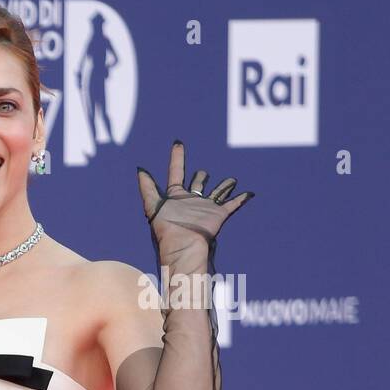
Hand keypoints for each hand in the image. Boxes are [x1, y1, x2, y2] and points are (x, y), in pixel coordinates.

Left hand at [136, 139, 254, 269]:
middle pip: (198, 183)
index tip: (178, 143)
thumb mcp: (153, 206)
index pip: (176, 172)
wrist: (184, 246)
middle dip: (201, 176)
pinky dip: (241, 199)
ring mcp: (206, 207)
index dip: (177, 158)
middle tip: (203, 173)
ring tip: (231, 180)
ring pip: (217, 191)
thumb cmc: (167, 229)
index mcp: (176, 196)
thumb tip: (140, 169)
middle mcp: (192, 200)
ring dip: (224, 185)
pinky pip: (232, 204)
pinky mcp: (219, 214)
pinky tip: (248, 193)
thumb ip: (147, 188)